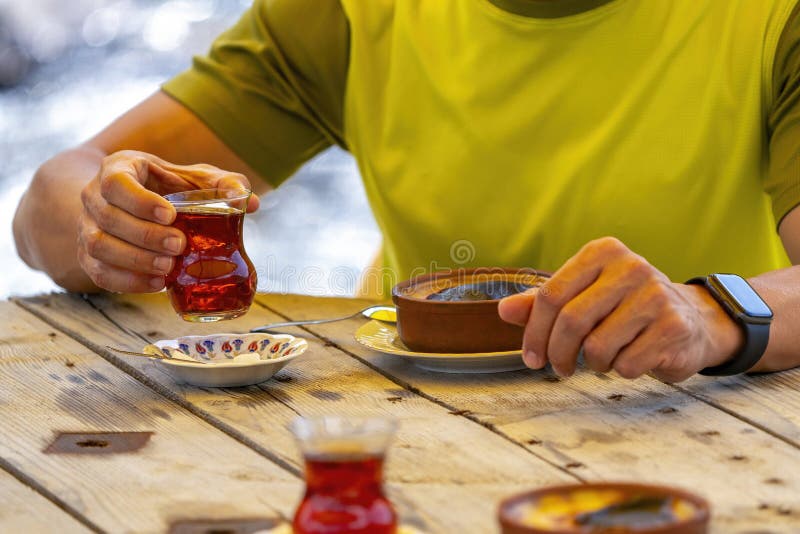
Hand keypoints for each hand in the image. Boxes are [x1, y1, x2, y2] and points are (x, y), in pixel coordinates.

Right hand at [78, 150, 258, 292]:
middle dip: (145, 235)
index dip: (140, 201)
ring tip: (168, 268)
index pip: (117, 182)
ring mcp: (86, 227)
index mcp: (118, 169)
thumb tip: (251, 203)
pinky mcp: (89, 256)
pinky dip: (127, 282)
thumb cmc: (169, 186)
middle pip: (109, 217)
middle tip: (179, 246)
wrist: (131, 202)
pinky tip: (156, 284)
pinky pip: (99, 272)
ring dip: (134, 260)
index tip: (170, 215)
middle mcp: (94, 197)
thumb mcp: (195, 178)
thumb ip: (223, 185)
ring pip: (98, 246)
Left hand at [498, 237, 743, 381]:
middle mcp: (631, 266)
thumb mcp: (583, 297)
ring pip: (598, 346)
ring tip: (601, 358)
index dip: (534, 332)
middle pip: (571, 320)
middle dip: (557, 353)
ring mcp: (656, 295)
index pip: (550, 295)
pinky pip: (627, 363)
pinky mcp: (674, 326)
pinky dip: (621, 370)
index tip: (531, 357)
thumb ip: (542, 302)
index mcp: (601, 253)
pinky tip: (631, 358)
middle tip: (559, 369)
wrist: (690, 320)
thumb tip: (504, 310)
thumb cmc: (624, 308)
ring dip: (593, 363)